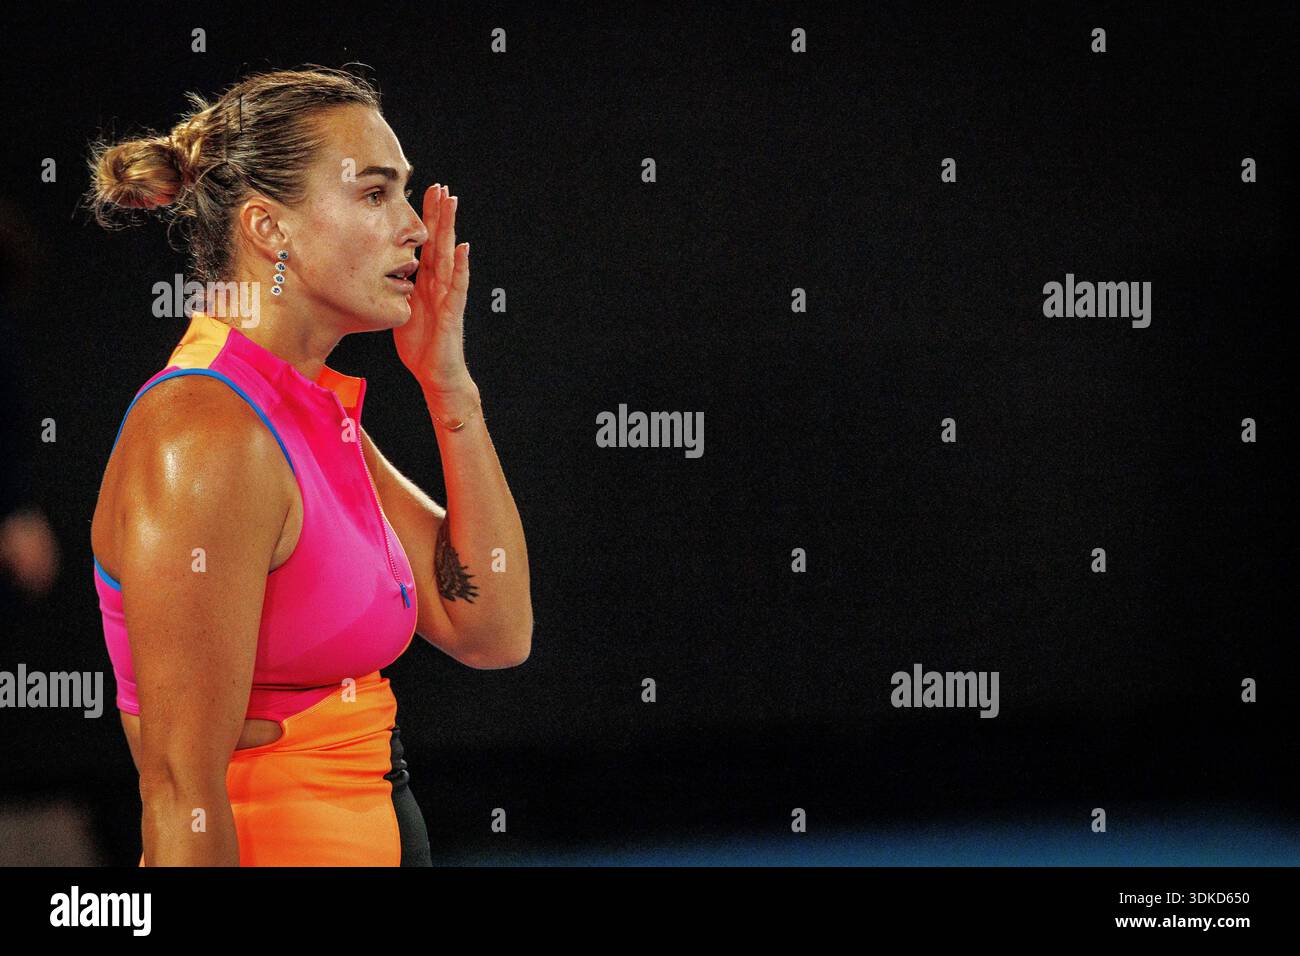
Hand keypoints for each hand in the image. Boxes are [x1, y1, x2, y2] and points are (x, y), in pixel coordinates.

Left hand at [395, 183, 471, 390]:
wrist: (435, 375)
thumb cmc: (420, 348)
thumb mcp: (401, 312)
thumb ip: (396, 292)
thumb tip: (378, 276)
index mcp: (425, 284)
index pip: (425, 245)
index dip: (425, 221)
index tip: (423, 194)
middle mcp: (439, 285)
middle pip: (439, 243)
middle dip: (439, 215)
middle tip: (440, 186)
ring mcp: (448, 296)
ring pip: (449, 256)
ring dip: (451, 229)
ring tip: (453, 204)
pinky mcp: (452, 311)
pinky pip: (457, 285)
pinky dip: (461, 266)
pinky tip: (464, 248)